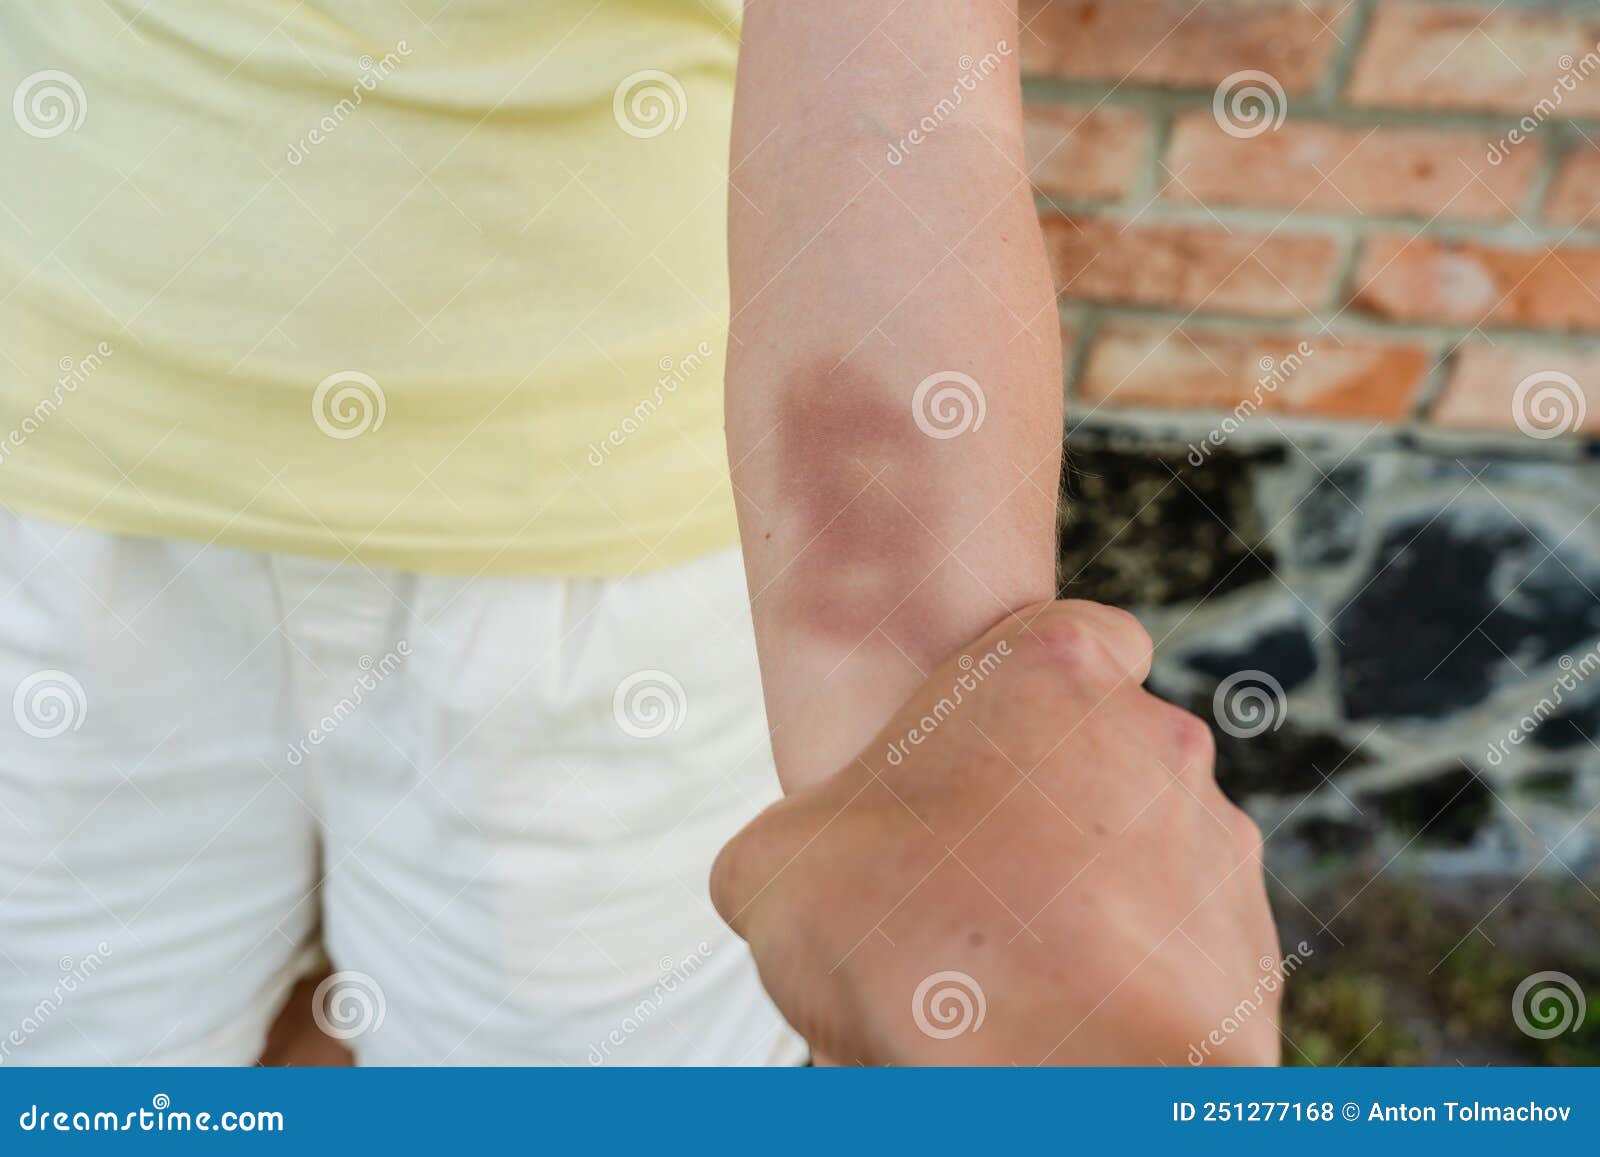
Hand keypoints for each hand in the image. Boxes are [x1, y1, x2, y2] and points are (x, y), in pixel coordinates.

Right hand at [712, 600, 1281, 1064]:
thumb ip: (797, 842)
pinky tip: (1062, 1023)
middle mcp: (1157, 741)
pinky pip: (1180, 951)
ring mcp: (1216, 848)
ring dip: (1088, 901)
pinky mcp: (1248, 955)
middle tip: (964, 889)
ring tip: (1007, 974)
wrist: (1050, 1081)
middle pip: (1100, 757)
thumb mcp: (778, 864)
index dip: (1027, 692)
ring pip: (1146, 857)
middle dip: (1042, 817)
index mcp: (1052, 673)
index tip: (979, 752)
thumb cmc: (916, 940)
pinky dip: (1130, 980)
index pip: (1077, 636)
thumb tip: (786, 884)